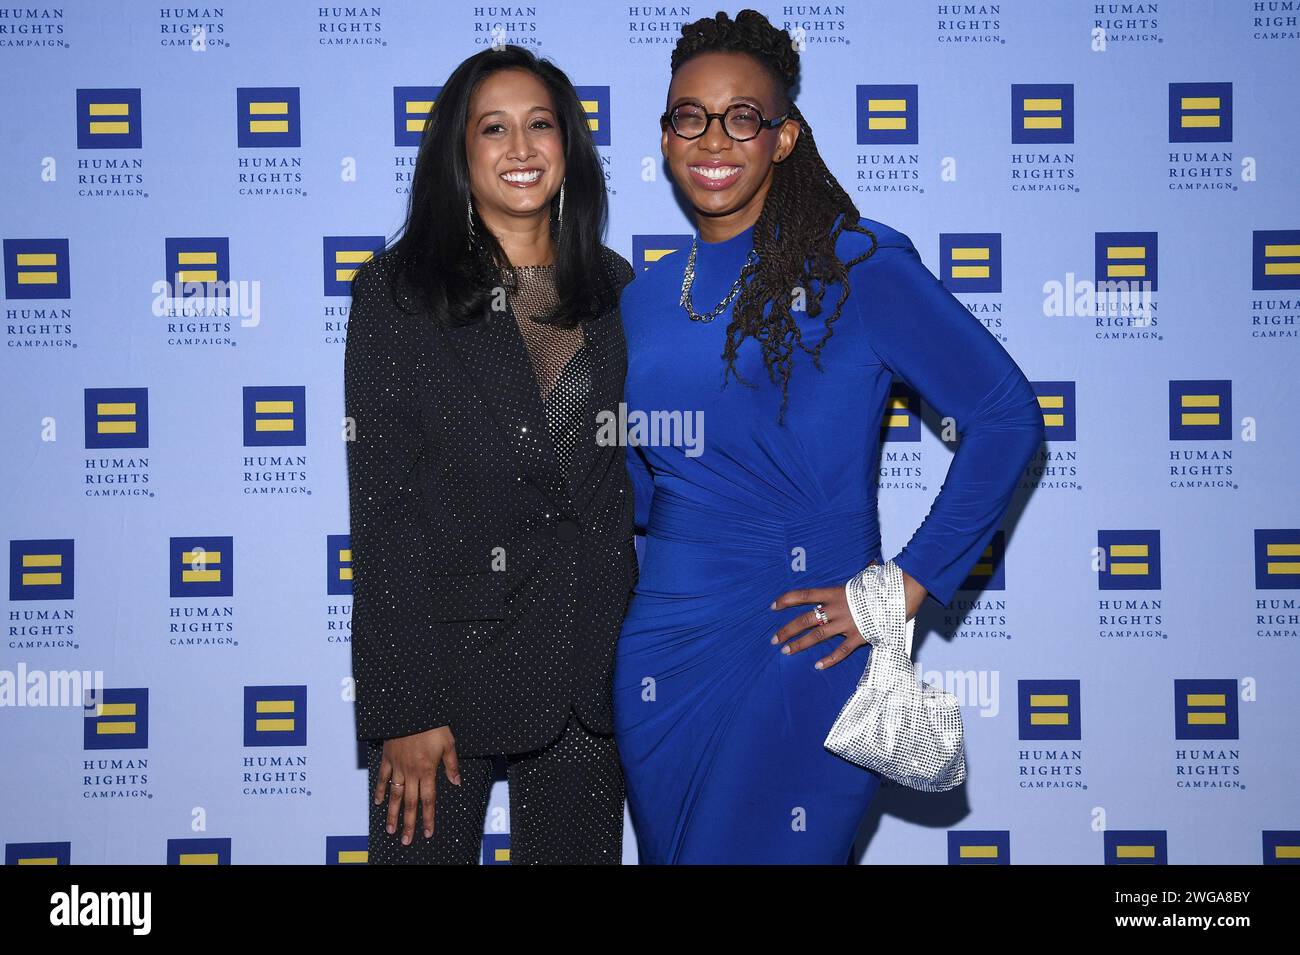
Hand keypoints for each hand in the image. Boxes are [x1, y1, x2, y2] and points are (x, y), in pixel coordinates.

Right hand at [374, 725, 459, 844]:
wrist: (412, 710)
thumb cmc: (432, 725)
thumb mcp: (449, 743)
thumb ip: (451, 764)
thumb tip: (456, 782)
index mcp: (428, 770)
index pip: (428, 800)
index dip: (428, 817)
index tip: (427, 832)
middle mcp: (412, 772)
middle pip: (410, 803)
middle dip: (409, 823)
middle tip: (406, 840)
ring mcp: (398, 766)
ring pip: (395, 795)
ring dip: (392, 813)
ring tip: (391, 829)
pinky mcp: (388, 758)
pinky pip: (382, 777)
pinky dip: (379, 790)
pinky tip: (377, 802)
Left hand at [770, 562, 927, 668]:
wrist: (903, 592)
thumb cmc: (885, 583)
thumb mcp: (867, 576)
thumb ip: (861, 575)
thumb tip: (869, 565)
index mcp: (835, 592)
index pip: (804, 595)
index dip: (786, 600)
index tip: (773, 606)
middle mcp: (837, 608)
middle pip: (805, 619)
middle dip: (787, 629)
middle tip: (774, 639)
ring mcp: (847, 624)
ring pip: (818, 636)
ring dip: (800, 644)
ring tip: (787, 651)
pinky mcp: (860, 636)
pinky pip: (841, 651)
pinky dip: (829, 659)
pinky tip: (818, 665)